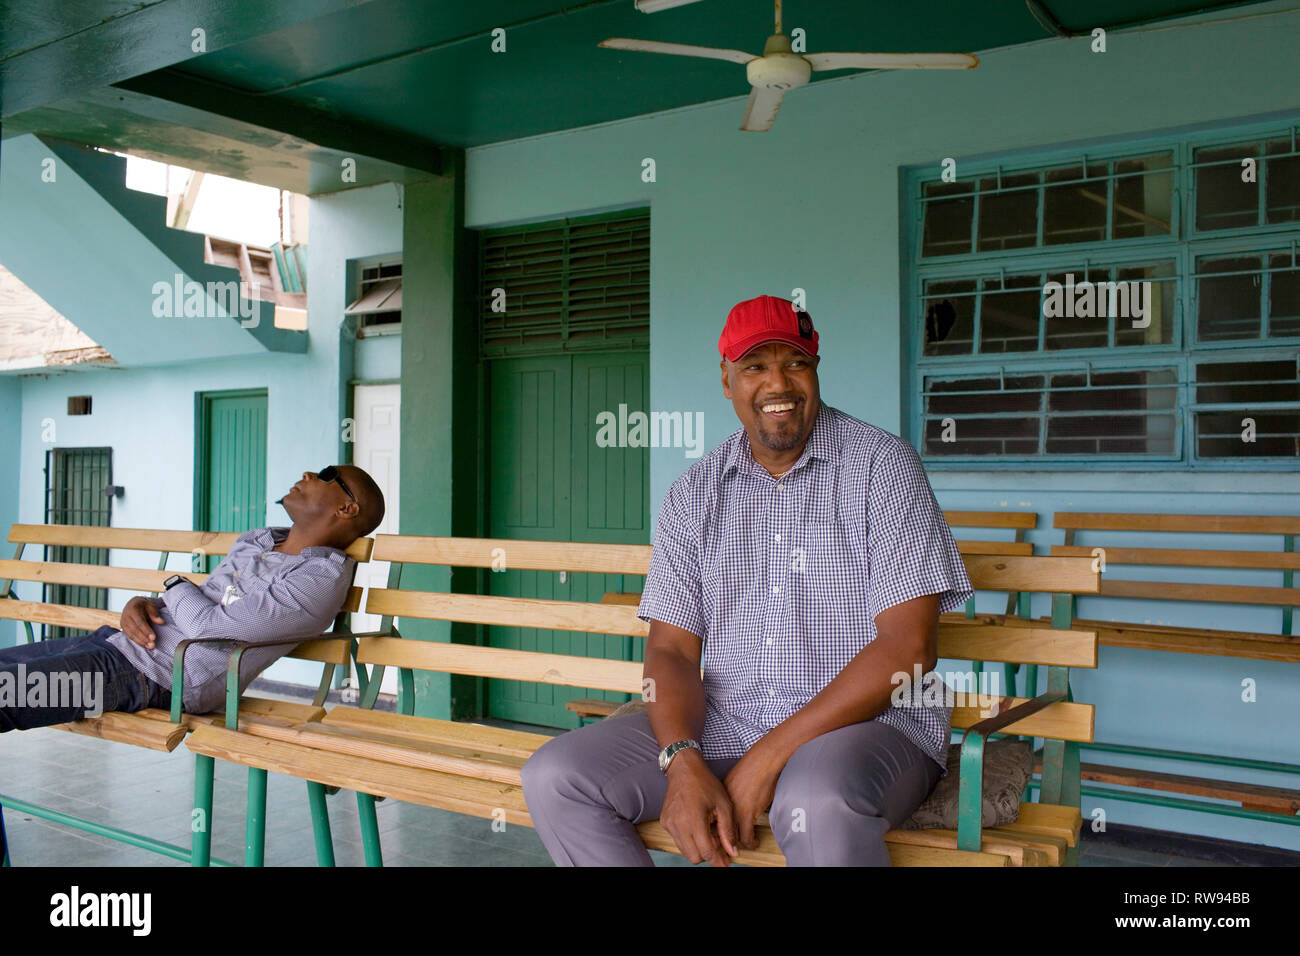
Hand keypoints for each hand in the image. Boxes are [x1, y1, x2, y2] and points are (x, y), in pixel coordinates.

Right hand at [120, 595, 164, 649]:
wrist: (134, 603)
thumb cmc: (144, 605)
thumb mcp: (151, 605)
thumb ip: (155, 614)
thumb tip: (161, 622)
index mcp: (132, 609)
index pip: (140, 622)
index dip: (146, 630)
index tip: (154, 637)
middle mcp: (126, 616)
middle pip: (135, 630)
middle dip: (144, 638)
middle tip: (153, 645)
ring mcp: (123, 622)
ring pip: (131, 634)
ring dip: (141, 642)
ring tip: (150, 646)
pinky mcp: (123, 628)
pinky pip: (130, 636)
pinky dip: (137, 641)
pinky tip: (145, 645)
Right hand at [659, 749, 739, 866]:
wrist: (684, 769)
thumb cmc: (705, 783)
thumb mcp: (724, 805)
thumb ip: (727, 831)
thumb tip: (732, 852)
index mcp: (694, 820)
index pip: (706, 852)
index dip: (718, 861)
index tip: (727, 863)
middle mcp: (678, 824)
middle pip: (694, 857)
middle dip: (708, 855)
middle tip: (719, 844)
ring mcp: (669, 824)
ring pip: (685, 851)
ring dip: (698, 848)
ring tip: (709, 834)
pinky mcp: (664, 822)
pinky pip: (677, 840)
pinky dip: (688, 840)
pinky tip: (698, 827)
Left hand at [722, 743, 784, 849]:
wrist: (762, 762)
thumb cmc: (751, 770)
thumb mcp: (733, 784)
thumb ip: (729, 798)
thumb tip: (730, 811)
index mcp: (716, 799)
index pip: (711, 821)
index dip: (716, 832)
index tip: (722, 838)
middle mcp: (721, 806)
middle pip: (718, 832)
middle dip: (724, 842)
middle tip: (730, 847)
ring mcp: (733, 811)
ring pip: (731, 838)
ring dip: (738, 844)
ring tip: (744, 844)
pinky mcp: (746, 814)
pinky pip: (746, 838)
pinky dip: (751, 842)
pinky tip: (755, 841)